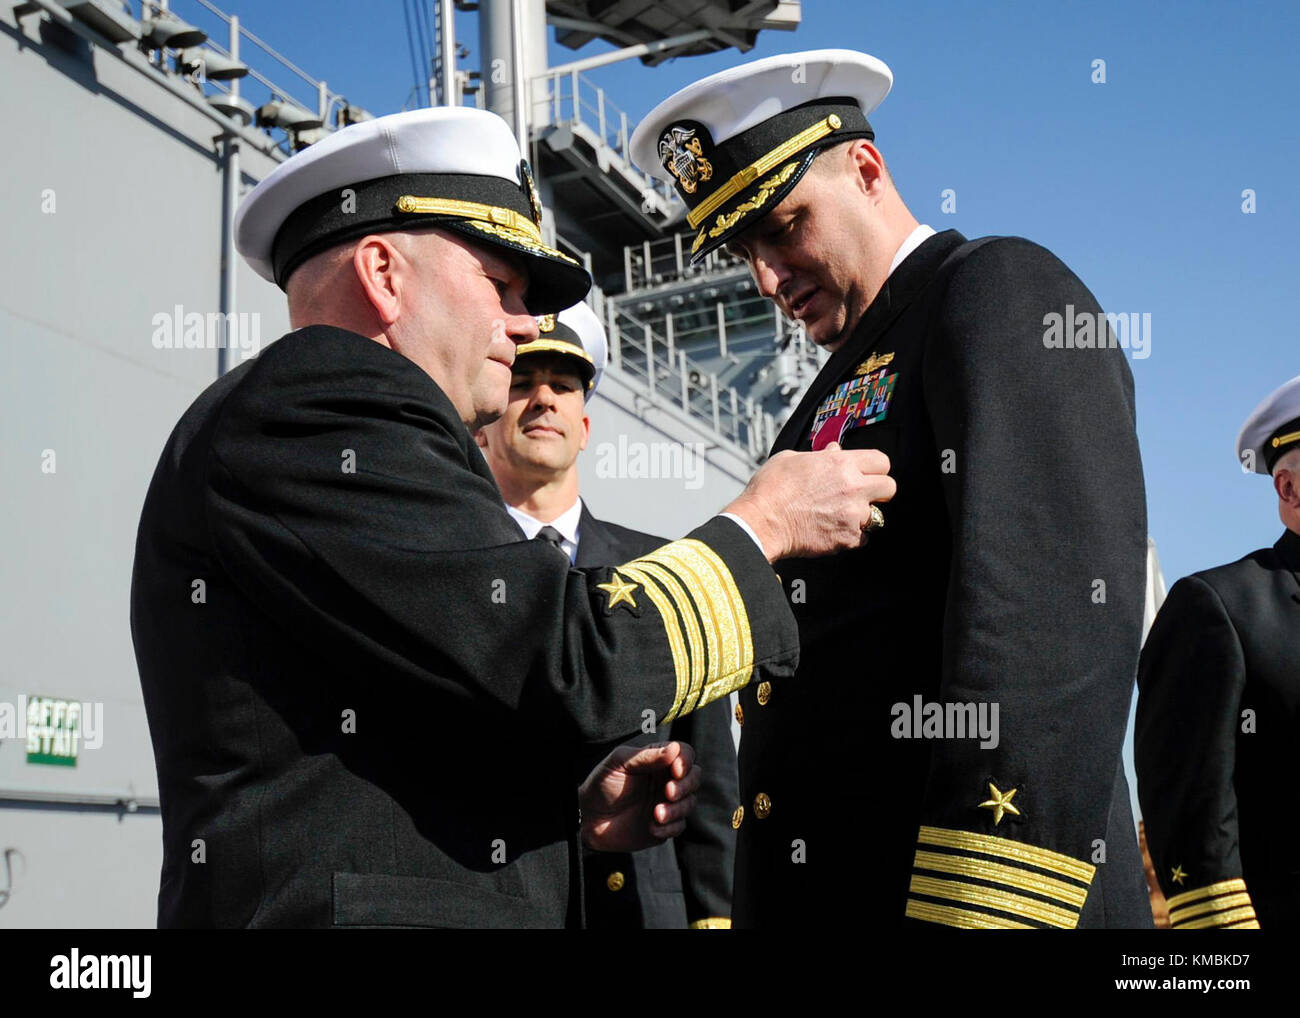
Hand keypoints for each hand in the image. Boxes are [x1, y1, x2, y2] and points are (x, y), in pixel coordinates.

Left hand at [578, 741, 700, 852]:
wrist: (588, 818)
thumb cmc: (601, 784)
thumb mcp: (619, 763)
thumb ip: (647, 756)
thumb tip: (675, 749)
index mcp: (658, 760)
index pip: (685, 754)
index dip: (685, 761)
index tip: (676, 771)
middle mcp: (666, 780)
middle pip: (694, 778)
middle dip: (685, 786)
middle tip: (668, 792)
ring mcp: (667, 803)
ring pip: (689, 803)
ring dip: (677, 809)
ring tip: (656, 814)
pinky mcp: (664, 826)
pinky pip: (679, 826)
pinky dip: (670, 827)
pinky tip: (652, 827)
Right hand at [723, 442, 895, 560]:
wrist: (760, 523)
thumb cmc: (770, 490)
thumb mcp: (791, 458)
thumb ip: (819, 455)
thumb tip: (833, 451)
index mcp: (841, 463)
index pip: (882, 461)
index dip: (875, 467)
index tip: (868, 473)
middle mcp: (853, 487)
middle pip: (890, 488)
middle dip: (879, 491)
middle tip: (862, 495)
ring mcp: (852, 515)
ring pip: (877, 516)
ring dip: (863, 516)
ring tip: (841, 516)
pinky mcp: (847, 538)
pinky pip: (863, 539)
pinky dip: (852, 537)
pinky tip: (834, 530)